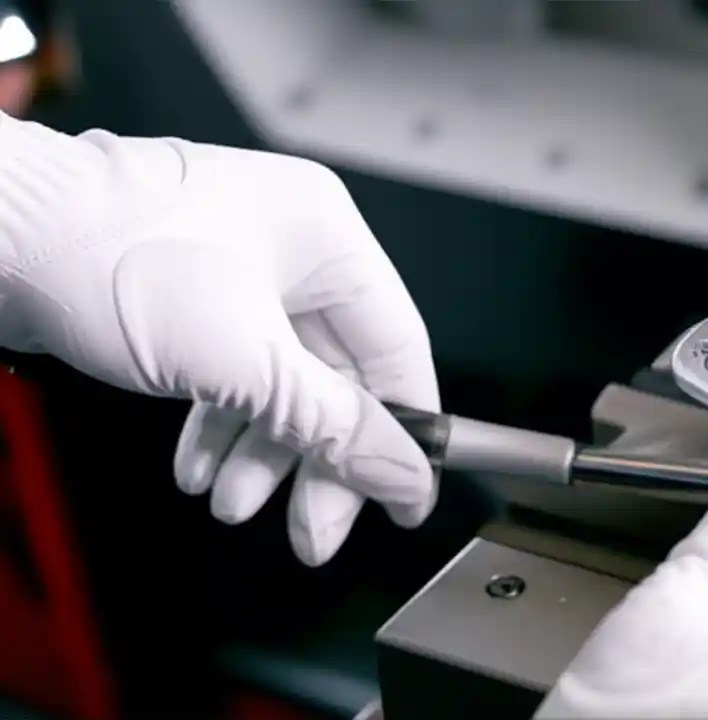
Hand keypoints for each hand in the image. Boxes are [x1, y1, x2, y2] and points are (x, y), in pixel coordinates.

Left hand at [0, 116, 438, 564]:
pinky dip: (221, 426)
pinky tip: (198, 467)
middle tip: (313, 531)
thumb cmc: (102, 253)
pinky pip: (234, 375)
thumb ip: (332, 425)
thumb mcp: (241, 358)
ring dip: (262, 453)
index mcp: (327, 236)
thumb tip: (402, 475)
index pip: (396, 349)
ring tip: (232, 501)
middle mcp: (292, 250)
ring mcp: (241, 274)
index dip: (405, 433)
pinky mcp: (195, 301)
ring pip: (283, 384)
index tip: (403, 499)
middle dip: (317, 460)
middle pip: (338, 378)